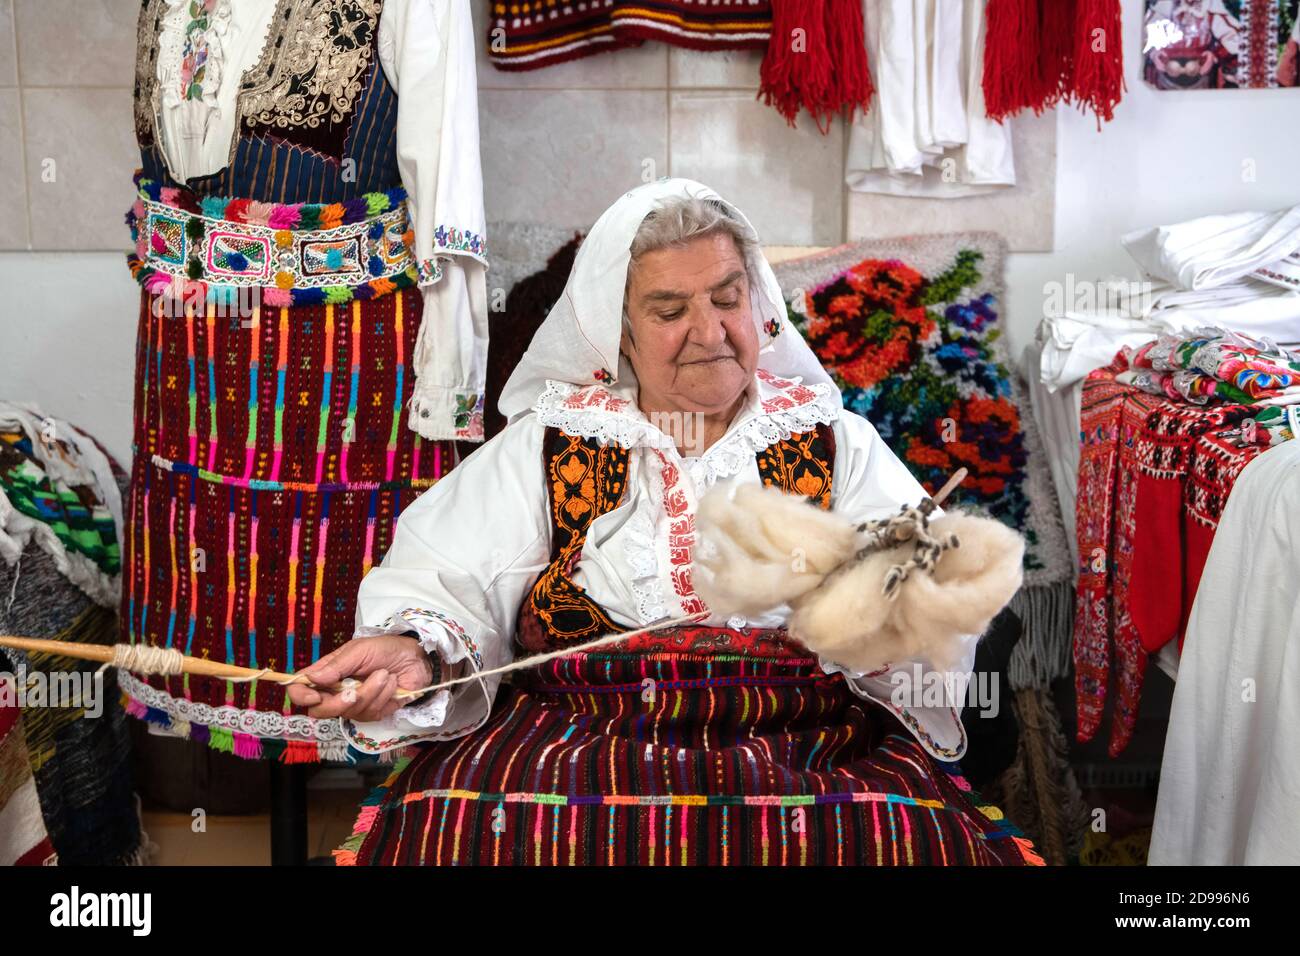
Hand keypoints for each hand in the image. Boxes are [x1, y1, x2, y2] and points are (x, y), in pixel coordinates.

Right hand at [285, 634, 433, 721]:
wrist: (416, 658)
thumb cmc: (385, 649)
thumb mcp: (359, 650)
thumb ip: (336, 666)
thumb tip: (311, 679)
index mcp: (327, 672)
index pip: (301, 689)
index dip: (301, 695)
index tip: (315, 695)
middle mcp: (336, 691)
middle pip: (320, 710)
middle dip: (338, 703)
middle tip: (354, 690)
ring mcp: (354, 704)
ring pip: (349, 712)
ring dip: (371, 692)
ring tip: (385, 674)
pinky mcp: (373, 712)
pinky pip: (370, 713)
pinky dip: (383, 696)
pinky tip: (392, 684)